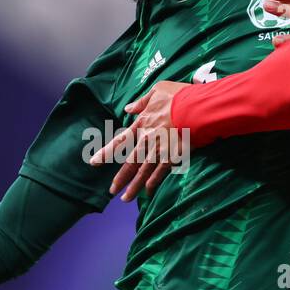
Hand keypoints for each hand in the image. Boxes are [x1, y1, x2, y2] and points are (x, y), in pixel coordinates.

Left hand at [89, 80, 191, 201]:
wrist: (196, 108)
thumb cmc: (179, 97)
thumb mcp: (158, 90)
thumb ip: (142, 102)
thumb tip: (129, 108)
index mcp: (142, 124)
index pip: (119, 142)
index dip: (106, 153)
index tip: (94, 162)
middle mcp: (147, 140)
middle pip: (130, 163)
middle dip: (120, 179)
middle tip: (112, 191)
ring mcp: (160, 150)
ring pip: (143, 172)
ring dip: (134, 187)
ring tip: (125, 199)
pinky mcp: (173, 156)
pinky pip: (161, 172)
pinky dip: (153, 182)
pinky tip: (147, 191)